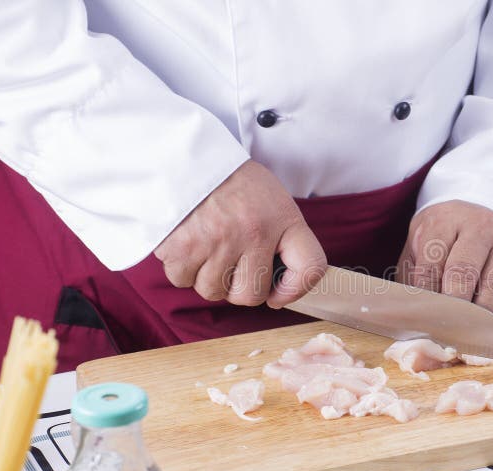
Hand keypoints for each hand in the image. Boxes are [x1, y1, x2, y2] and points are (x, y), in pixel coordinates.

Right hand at [154, 160, 326, 307]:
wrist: (186, 154)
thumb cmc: (232, 182)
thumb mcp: (271, 199)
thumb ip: (281, 238)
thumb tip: (276, 290)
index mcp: (283, 219)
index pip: (310, 267)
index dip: (296, 289)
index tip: (279, 292)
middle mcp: (254, 233)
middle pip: (251, 295)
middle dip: (238, 288)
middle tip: (230, 264)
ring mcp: (218, 241)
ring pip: (213, 291)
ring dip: (207, 276)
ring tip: (206, 245)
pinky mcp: (183, 247)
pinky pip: (182, 280)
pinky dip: (181, 268)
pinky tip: (187, 242)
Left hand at [396, 200, 492, 321]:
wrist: (480, 219)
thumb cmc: (443, 239)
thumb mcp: (421, 244)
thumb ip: (413, 274)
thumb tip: (408, 312)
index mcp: (447, 221)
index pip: (433, 257)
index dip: (426, 289)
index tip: (421, 314)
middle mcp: (480, 229)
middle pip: (465, 268)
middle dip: (452, 302)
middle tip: (443, 326)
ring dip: (478, 314)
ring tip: (464, 334)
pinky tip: (484, 332)